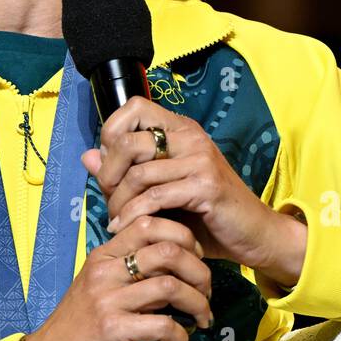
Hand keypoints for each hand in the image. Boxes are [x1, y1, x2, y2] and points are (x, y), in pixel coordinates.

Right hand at [18, 216, 212, 340]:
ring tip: (202, 319)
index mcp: (104, 253)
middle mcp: (105, 269)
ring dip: (197, 304)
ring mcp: (107, 298)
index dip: (184, 236)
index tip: (195, 259)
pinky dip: (180, 338)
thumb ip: (131, 267)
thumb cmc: (79, 321)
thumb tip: (175, 262)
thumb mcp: (100, 283)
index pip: (150, 222)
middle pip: (168, 250)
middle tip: (206, 291)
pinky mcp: (111, 329)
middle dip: (200, 271)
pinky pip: (162, 325)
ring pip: (170, 286)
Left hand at [80, 96, 307, 287]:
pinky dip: (133, 215)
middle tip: (108, 199)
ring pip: (137, 173)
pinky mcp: (206, 185)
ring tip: (115, 221)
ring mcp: (199, 159)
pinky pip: (156, 196)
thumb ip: (125, 173)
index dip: (110, 132)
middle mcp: (190, 136)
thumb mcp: (161, 190)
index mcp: (180, 128)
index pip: (133, 106)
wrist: (253, 233)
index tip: (109, 167)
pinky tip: (125, 228)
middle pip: (128, 141)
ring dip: (119, 203)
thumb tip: (87, 156)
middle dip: (109, 175)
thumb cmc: (205, 213)